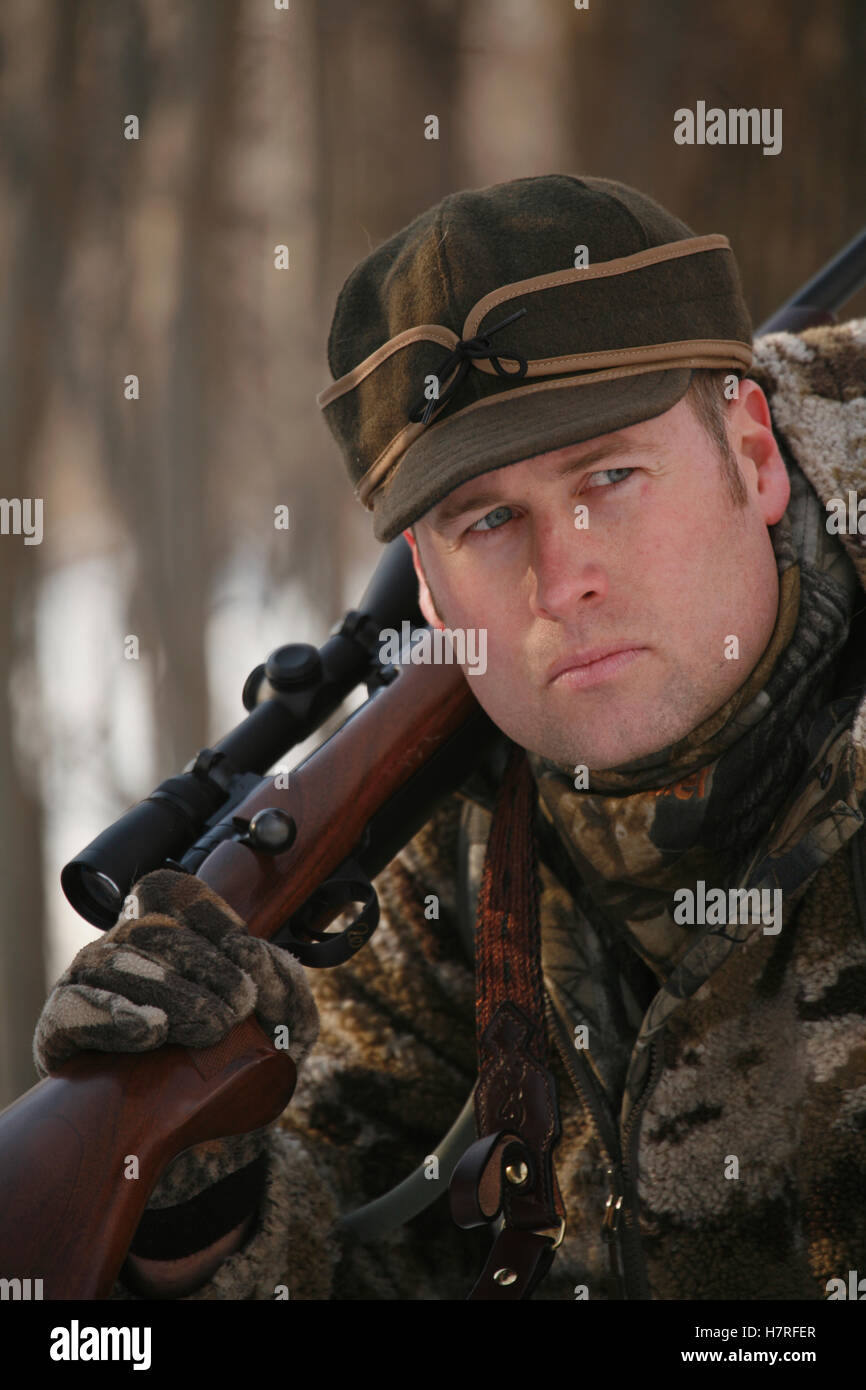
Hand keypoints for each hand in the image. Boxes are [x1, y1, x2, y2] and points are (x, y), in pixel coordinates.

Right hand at [33, 868, 317, 1287]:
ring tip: (207, 1027)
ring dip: (167, 989)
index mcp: (169, 942)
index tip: (249, 954)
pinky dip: (113, 1017)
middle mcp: (122, 954)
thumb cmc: (234, 1081)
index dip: (215, 916)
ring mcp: (85, 987)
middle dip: (204, 963)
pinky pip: (71, 1009)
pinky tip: (150, 1032)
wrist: (194, 1154)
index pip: (175, 895)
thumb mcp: (279, 1036)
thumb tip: (266, 962)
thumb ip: (288, 991)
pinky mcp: (58, 1031)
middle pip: (152, 929)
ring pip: (112, 960)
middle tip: (239, 1006)